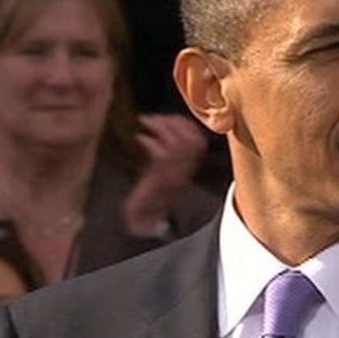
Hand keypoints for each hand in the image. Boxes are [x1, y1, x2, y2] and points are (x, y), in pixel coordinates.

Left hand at [122, 114, 207, 236]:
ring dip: (159, 127)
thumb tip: (164, 129)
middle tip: (154, 118)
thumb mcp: (166, 172)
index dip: (186, 124)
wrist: (146, 220)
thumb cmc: (152, 195)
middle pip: (190, 138)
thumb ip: (170, 155)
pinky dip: (149, 141)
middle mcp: (186, 171)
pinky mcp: (160, 178)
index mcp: (189, 168)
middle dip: (172, 122)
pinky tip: (140, 138)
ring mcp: (174, 175)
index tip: (170, 117)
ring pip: (176, 143)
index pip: (198, 140)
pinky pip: (160, 153)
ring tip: (145, 122)